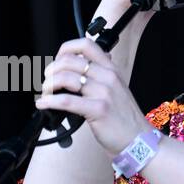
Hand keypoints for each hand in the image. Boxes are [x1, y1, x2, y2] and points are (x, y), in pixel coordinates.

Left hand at [35, 37, 150, 156]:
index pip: (86, 45)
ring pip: (66, 78)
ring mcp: (104, 92)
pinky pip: (67, 101)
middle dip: (51, 70)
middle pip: (70, 61)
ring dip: (48, 85)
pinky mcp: (99, 109)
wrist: (139, 139)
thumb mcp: (117, 89)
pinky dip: (50, 101)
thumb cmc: (125, 118)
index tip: (57, 60)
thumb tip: (82, 67)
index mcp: (111, 69)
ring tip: (46, 94)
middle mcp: (108, 77)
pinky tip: (43, 104)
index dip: (65, 49)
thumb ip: (102, 76)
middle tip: (47, 81)